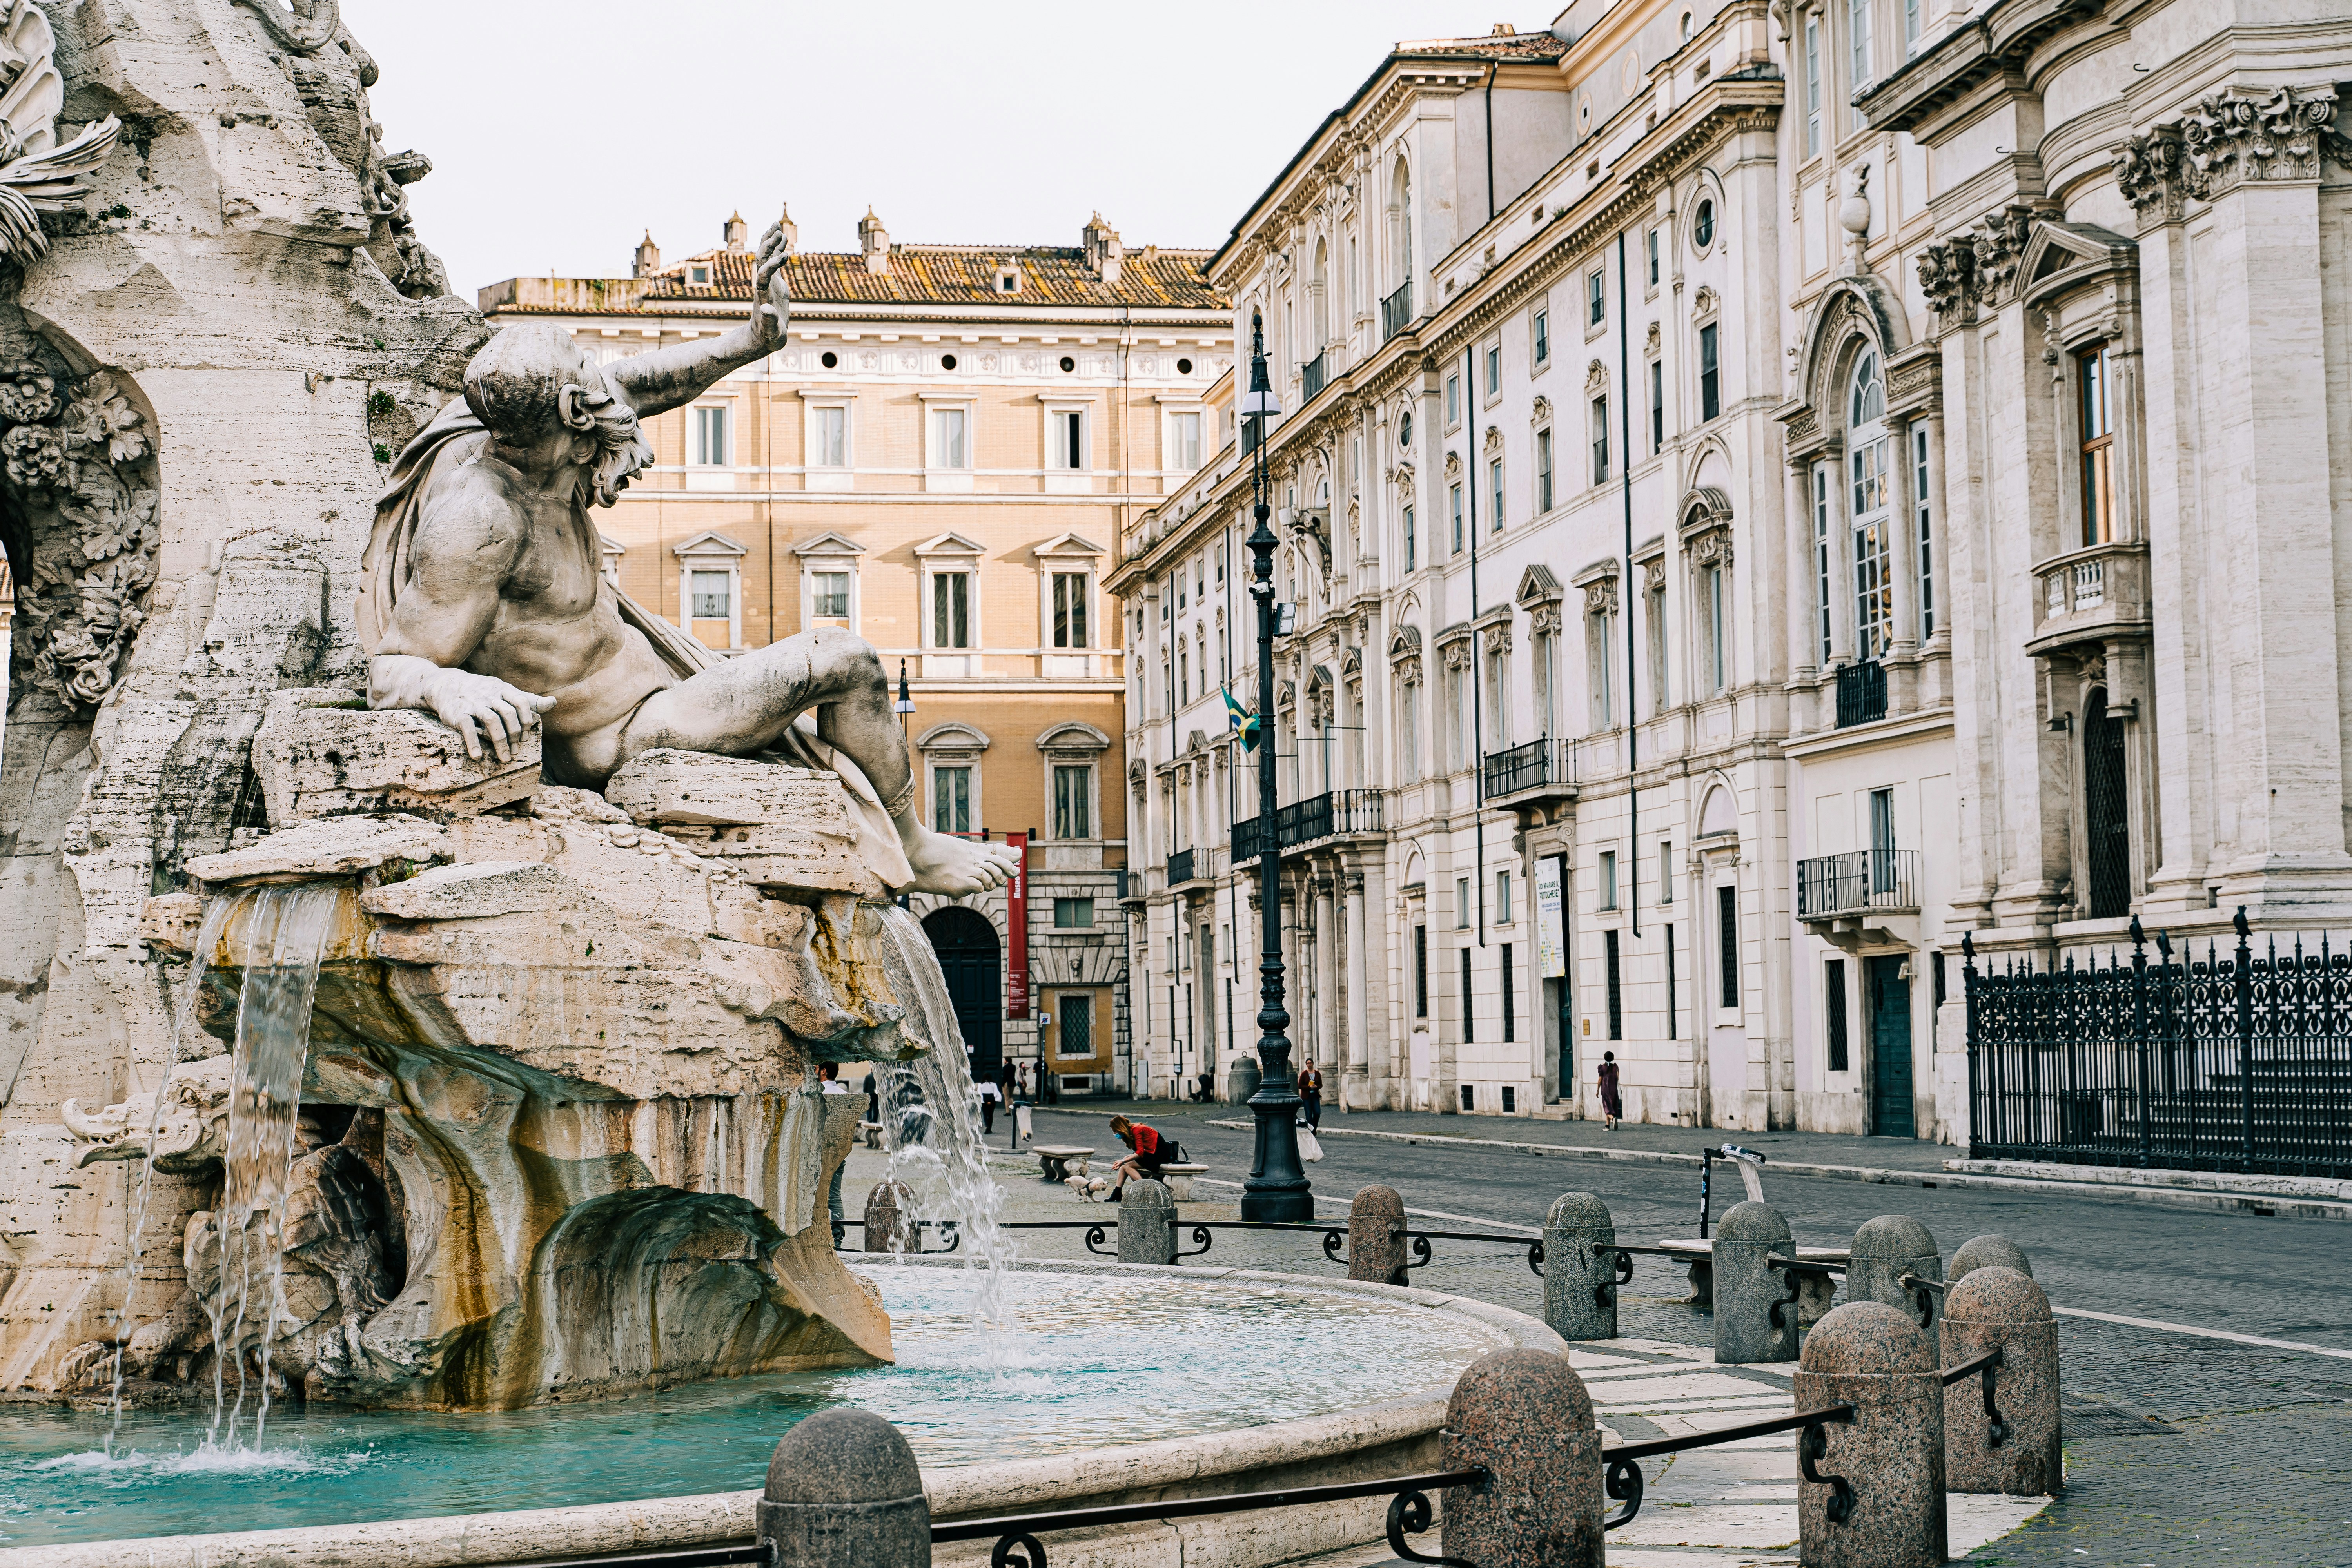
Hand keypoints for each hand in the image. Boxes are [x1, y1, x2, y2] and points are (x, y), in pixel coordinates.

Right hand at [425, 668, 555, 762]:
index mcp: (503, 690)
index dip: (527, 719)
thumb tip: (553, 703)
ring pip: (492, 721)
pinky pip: (468, 728)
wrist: (446, 686)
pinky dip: (473, 743)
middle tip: (517, 751)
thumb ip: (528, 700)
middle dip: (515, 734)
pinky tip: (478, 757)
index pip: (522, 701)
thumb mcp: (505, 692)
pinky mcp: (458, 714)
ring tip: (505, 758)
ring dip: (500, 742)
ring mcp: (474, 704)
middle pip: (508, 713)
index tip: (525, 737)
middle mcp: (489, 695)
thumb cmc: (482, 692)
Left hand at [754, 221, 791, 345]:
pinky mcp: (774, 283)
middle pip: (761, 259)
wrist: (763, 338)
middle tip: (777, 228)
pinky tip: (783, 239)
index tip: (786, 255)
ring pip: (766, 257)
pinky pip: (774, 262)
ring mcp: (768, 282)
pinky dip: (778, 250)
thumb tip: (767, 309)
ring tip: (777, 224)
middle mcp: (763, 284)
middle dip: (768, 244)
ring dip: (771, 241)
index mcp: (763, 294)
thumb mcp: (770, 331)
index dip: (773, 264)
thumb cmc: (768, 337)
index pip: (764, 274)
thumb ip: (769, 320)